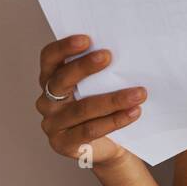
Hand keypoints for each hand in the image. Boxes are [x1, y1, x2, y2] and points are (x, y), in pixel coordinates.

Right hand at [36, 34, 143, 166]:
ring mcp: (53, 123)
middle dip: (84, 67)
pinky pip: (90, 130)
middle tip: (108, 56)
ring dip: (113, 99)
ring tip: (139, 93)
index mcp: (51, 79)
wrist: (109, 146)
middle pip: (61, 80)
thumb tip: (126, 50)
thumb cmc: (104, 107)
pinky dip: (115, 120)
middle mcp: (47, 101)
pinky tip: (134, 112)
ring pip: (83, 108)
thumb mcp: (100, 86)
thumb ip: (103, 70)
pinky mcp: (63, 143)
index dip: (63, 47)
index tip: (86, 39)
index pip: (49, 58)